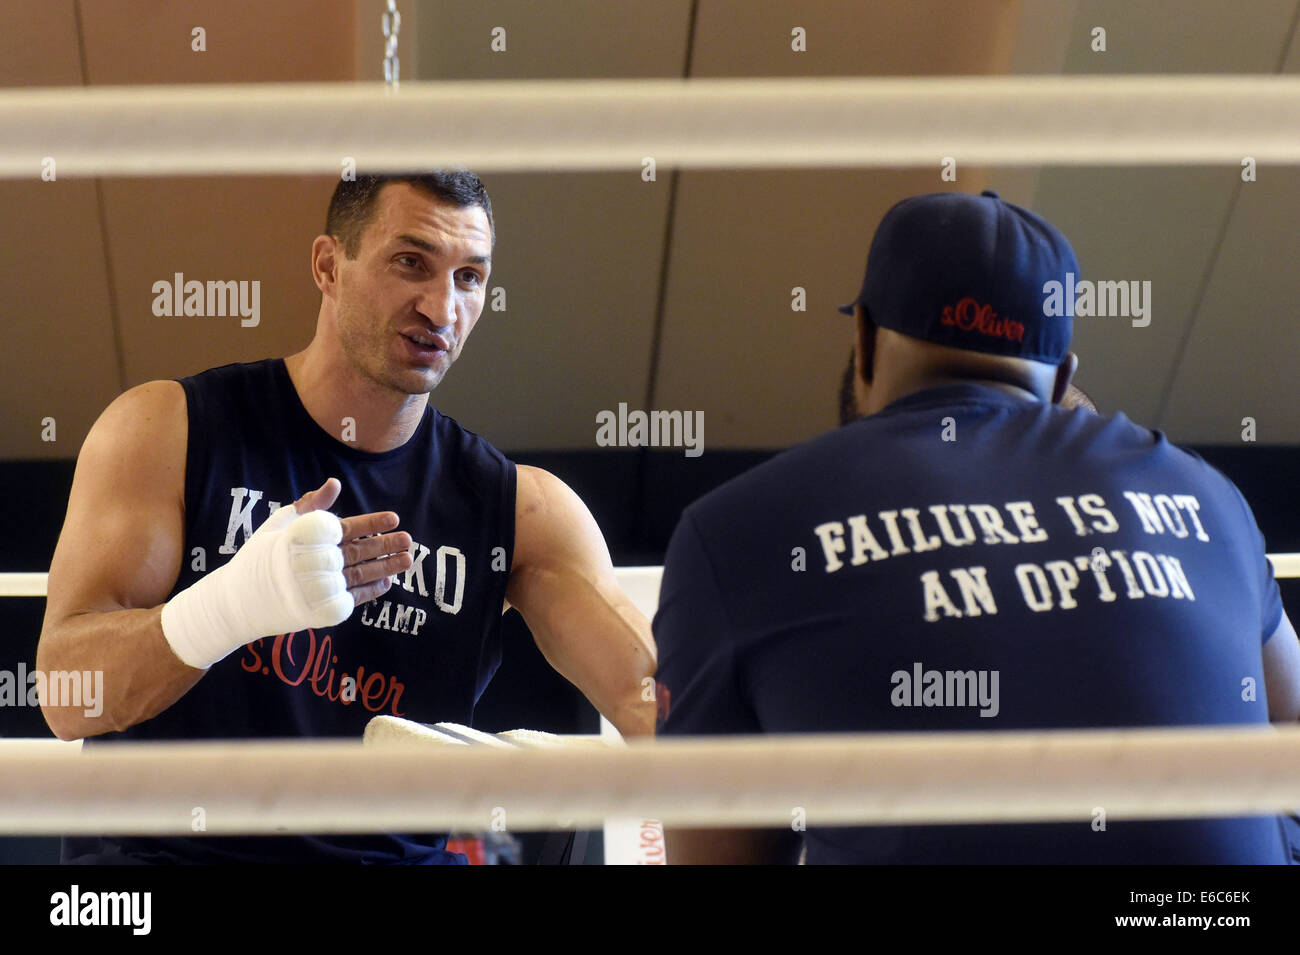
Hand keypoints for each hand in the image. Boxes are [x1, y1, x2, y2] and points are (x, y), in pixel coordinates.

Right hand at [160, 477, 411, 668]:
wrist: (237, 603)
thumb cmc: (258, 558)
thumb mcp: (279, 526)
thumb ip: (311, 506)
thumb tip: (335, 483)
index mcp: (304, 540)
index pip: (345, 529)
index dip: (371, 524)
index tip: (394, 518)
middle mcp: (313, 564)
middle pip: (358, 552)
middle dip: (386, 545)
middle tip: (408, 540)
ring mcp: (317, 589)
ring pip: (360, 575)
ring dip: (386, 567)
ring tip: (408, 560)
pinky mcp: (319, 611)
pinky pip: (352, 600)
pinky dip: (370, 592)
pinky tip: (388, 582)